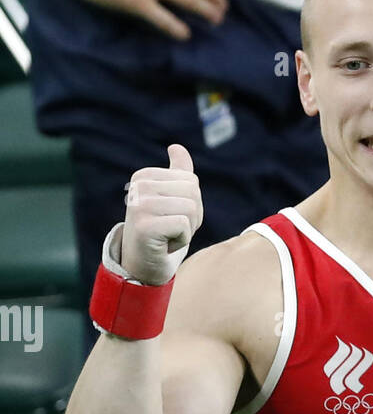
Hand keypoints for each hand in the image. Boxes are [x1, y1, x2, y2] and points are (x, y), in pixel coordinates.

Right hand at [120, 145, 202, 283]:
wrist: (144, 266)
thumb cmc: (162, 232)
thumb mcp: (172, 200)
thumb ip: (177, 173)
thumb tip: (176, 147)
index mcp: (144, 176)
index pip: (191, 181)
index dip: (191, 204)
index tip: (171, 216)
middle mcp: (138, 187)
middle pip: (193, 192)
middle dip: (192, 216)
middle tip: (172, 229)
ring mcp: (139, 205)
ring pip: (191, 209)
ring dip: (187, 229)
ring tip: (168, 236)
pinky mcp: (145, 225)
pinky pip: (184, 226)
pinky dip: (181, 240)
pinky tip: (164, 244)